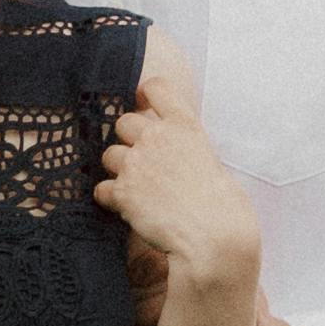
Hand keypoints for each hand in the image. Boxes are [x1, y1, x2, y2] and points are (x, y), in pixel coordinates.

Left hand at [94, 97, 262, 298]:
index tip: (143, 104)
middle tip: (141, 161)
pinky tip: (126, 208)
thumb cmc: (223, 206)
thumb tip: (171, 151)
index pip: (156, 87)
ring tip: (136, 189)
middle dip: (128, 140)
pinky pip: (101, 188)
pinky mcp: (123, 191)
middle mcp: (157, 137)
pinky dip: (110, 198)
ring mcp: (137, 163)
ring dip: (118, 170)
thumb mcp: (211, 160)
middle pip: (123, 122)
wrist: (214, 238)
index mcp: (185, 125)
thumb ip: (185, 146)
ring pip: (109, 155)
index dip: (145, 93)